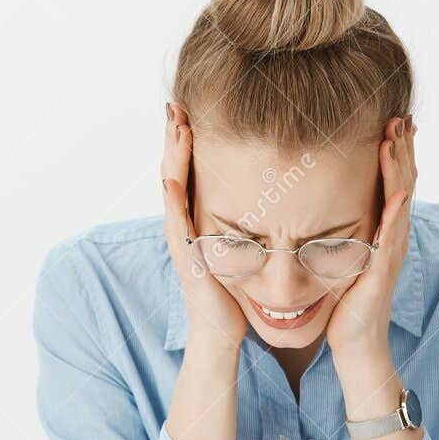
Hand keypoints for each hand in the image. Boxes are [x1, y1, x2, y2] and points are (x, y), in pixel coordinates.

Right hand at [160, 102, 246, 351]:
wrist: (221, 334)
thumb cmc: (233, 296)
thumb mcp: (241, 249)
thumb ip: (245, 223)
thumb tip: (267, 199)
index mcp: (197, 221)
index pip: (191, 172)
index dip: (188, 142)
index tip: (191, 110)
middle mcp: (184, 227)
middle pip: (176, 173)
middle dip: (175, 139)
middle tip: (175, 105)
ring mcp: (182, 242)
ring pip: (172, 191)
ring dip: (171, 158)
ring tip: (173, 126)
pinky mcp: (187, 260)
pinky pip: (176, 225)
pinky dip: (173, 200)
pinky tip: (172, 179)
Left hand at [326, 115, 416, 362]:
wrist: (355, 342)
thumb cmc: (346, 301)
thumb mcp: (344, 254)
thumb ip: (342, 227)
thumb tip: (325, 200)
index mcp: (384, 230)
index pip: (394, 182)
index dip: (396, 151)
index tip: (393, 117)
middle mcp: (393, 238)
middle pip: (403, 184)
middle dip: (402, 148)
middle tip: (400, 115)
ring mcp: (391, 254)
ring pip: (401, 203)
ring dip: (400, 170)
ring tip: (397, 139)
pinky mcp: (381, 273)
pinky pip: (391, 239)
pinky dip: (395, 215)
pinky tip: (397, 195)